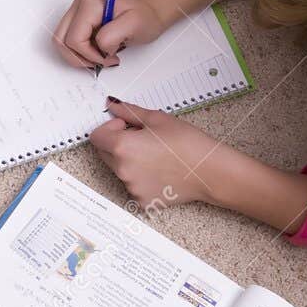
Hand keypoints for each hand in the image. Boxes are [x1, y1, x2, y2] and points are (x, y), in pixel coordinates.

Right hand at [51, 0, 169, 69]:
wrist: (150, 9)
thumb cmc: (145, 15)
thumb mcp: (134, 25)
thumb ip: (111, 36)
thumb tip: (98, 48)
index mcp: (90, 1)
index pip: (74, 38)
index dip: (90, 55)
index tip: (108, 58)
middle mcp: (79, 1)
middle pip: (61, 40)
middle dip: (80, 57)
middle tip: (101, 60)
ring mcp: (76, 9)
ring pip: (62, 42)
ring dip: (79, 55)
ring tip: (100, 55)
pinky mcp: (78, 17)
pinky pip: (69, 40)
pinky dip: (81, 51)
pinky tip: (98, 49)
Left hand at [89, 99, 229, 206]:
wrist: (210, 171)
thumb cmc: (188, 143)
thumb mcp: (157, 119)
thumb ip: (128, 112)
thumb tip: (111, 104)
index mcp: (122, 147)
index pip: (96, 137)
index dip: (110, 128)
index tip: (126, 126)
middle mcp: (122, 170)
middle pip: (106, 154)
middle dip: (118, 144)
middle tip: (145, 140)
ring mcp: (131, 188)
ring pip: (120, 170)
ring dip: (130, 162)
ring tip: (157, 156)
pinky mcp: (142, 201)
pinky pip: (133, 186)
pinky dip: (142, 179)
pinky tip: (161, 172)